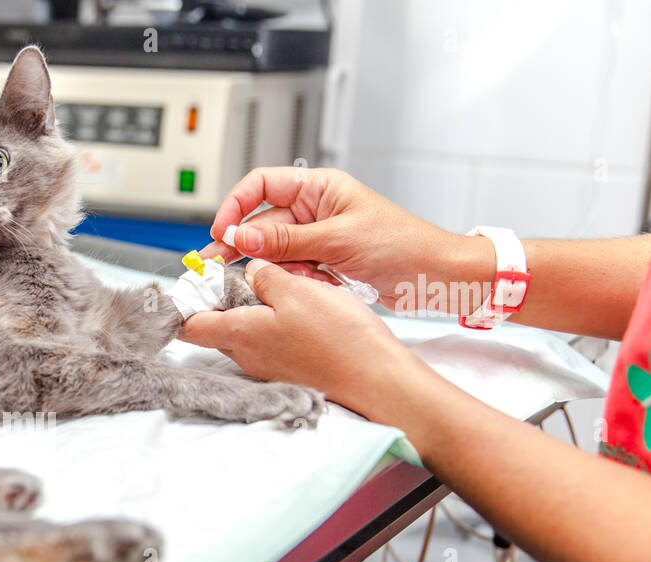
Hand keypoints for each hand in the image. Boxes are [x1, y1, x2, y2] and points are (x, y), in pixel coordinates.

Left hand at [179, 259, 428, 419]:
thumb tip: (250, 271)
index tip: (194, 282)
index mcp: (239, 334)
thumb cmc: (338, 337)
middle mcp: (247, 357)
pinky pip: (269, 345)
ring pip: (245, 336)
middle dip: (221, 303)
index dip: (185, 304)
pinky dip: (273, 327)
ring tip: (277, 290)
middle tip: (240, 277)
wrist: (376, 378)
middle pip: (216, 329)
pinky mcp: (289, 371)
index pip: (189, 326)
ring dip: (251, 313)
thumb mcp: (297, 290)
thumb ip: (265, 278)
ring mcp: (267, 368)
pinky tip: (298, 312)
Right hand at [200, 167, 492, 309]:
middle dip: (241, 244)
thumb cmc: (402, 246)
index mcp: (319, 187)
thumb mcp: (337, 240)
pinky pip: (290, 270)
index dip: (236, 205)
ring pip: (273, 251)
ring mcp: (317, 238)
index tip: (221, 230)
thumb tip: (241, 237)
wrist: (435, 277)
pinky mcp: (322, 263)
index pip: (262, 184)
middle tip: (215, 266)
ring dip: (268, 267)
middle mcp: (314, 209)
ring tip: (261, 281)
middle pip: (262, 222)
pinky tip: (297, 287)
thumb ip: (285, 240)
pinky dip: (289, 280)